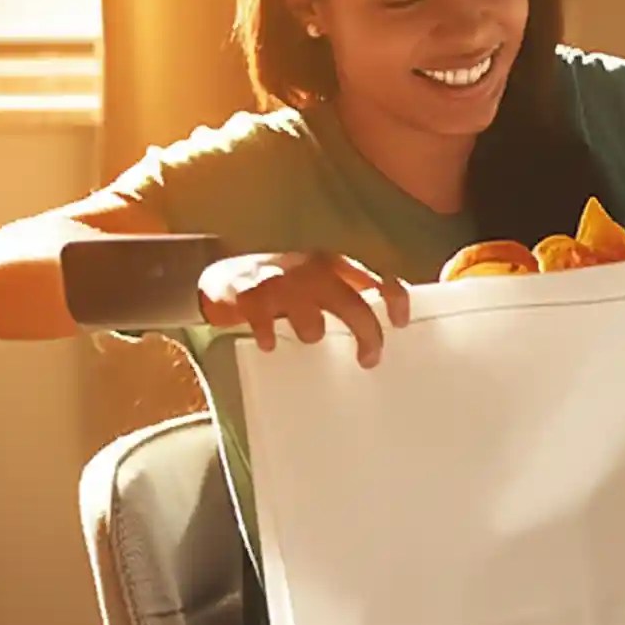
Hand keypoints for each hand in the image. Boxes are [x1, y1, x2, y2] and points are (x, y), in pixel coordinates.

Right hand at [197, 251, 408, 367]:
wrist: (223, 277)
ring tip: (305, 336)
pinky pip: (266, 323)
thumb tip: (379, 329)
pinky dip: (269, 336)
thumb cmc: (282, 287)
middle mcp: (312, 269)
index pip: (376, 277)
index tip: (401, 323)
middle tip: (369, 359)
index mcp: (334, 265)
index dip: (395, 299)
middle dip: (366, 335)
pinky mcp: (249, 294)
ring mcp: (280, 280)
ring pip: (312, 321)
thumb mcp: (319, 284)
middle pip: (352, 305)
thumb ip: (347, 297)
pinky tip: (268, 343)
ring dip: (311, 333)